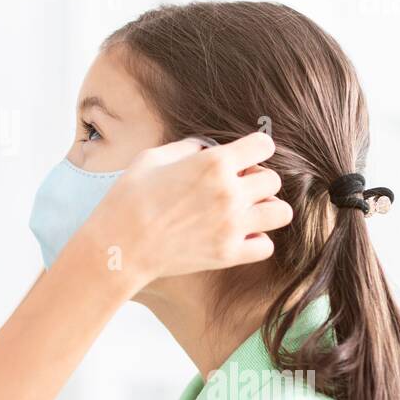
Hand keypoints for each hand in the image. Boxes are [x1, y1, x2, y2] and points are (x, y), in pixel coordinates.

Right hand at [79, 132, 290, 282]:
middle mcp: (230, 193)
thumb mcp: (153, 157)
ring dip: (265, 209)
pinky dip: (256, 239)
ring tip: (244, 211)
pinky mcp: (228, 254)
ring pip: (280, 212)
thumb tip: (207, 149)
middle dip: (257, 180)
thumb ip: (188, 148)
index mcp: (214, 163)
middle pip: (273, 180)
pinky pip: (266, 245)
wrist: (119, 245)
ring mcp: (232, 226)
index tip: (243, 157)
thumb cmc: (129, 198)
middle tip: (236, 187)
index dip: (255, 149)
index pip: (264, 145)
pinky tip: (236, 234)